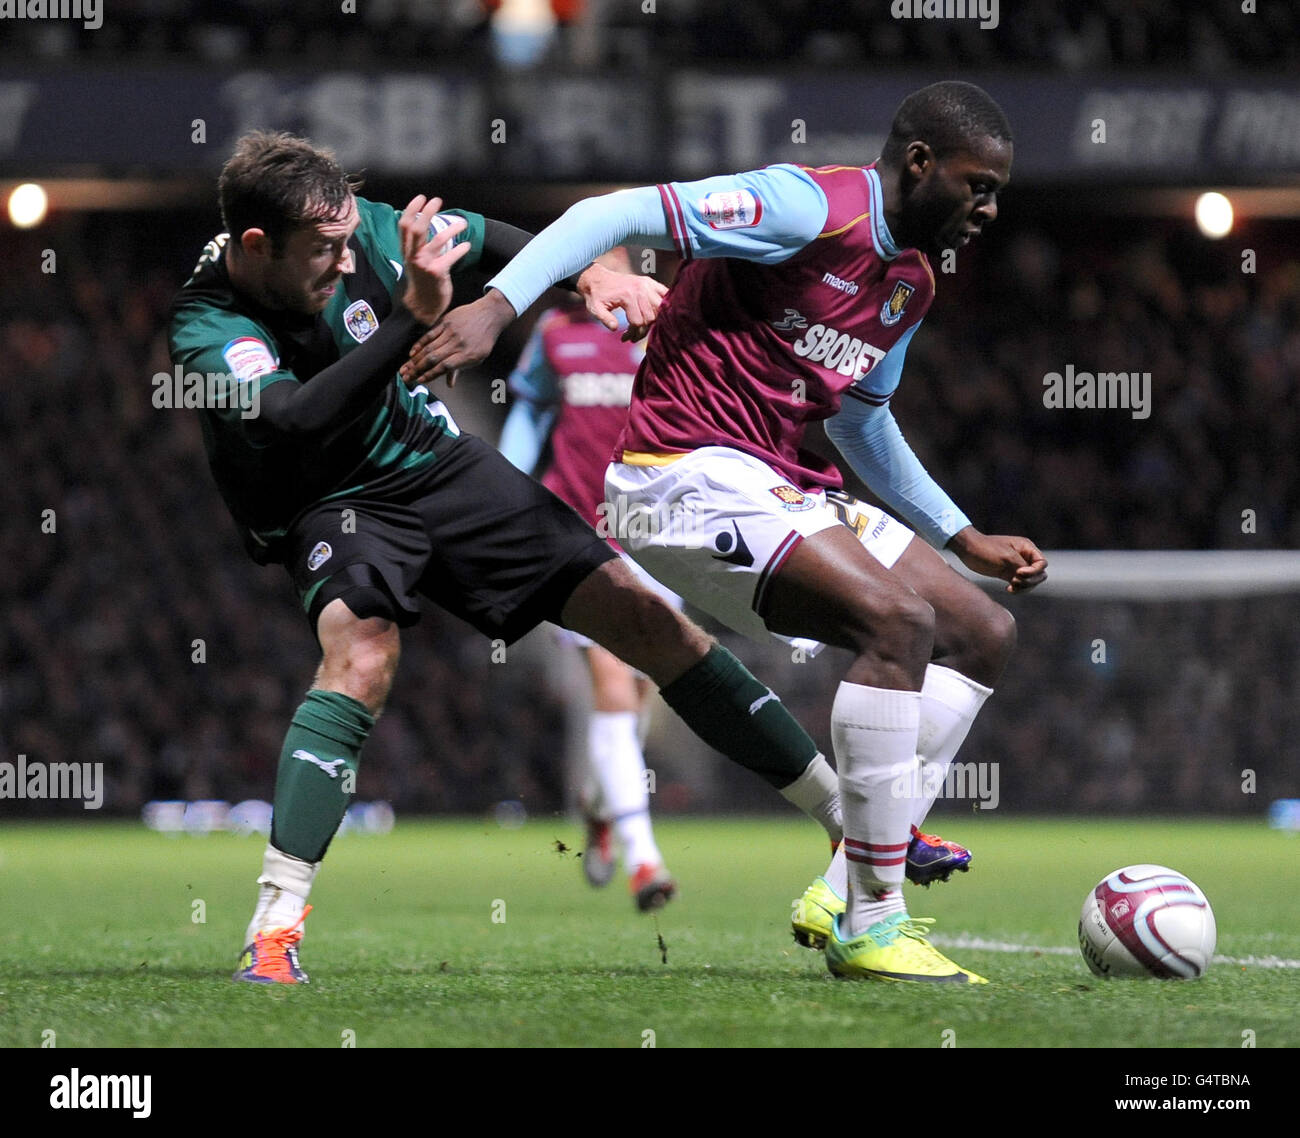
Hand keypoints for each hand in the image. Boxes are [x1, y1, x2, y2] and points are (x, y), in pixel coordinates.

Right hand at [398, 195, 470, 325]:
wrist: (422, 306)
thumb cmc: (422, 282)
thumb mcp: (414, 261)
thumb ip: (417, 244)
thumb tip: (425, 223)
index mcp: (406, 251)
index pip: (405, 225)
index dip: (412, 209)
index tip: (422, 198)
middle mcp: (413, 256)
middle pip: (417, 227)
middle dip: (428, 211)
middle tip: (438, 201)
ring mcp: (425, 264)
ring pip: (439, 239)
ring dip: (453, 228)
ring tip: (463, 223)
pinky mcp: (437, 273)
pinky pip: (452, 256)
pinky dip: (461, 249)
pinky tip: (467, 245)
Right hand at [399, 289, 516, 388]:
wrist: (490, 314)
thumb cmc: (484, 338)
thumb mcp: (478, 357)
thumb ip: (460, 369)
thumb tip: (450, 384)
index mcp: (467, 355)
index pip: (444, 367)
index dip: (430, 375)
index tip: (419, 381)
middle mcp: (457, 344)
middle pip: (433, 359)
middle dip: (417, 370)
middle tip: (406, 377)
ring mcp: (450, 332)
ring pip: (429, 348)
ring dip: (414, 360)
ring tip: (405, 368)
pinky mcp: (445, 322)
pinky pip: (429, 334)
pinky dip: (419, 344)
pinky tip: (411, 352)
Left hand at [577, 261, 667, 341]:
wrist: (597, 278)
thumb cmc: (596, 295)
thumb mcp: (595, 308)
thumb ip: (604, 318)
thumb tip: (615, 328)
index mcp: (628, 295)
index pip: (639, 322)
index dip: (633, 333)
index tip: (625, 338)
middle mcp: (641, 289)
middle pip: (652, 317)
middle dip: (643, 329)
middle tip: (634, 334)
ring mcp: (647, 284)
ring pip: (660, 309)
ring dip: (653, 320)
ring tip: (642, 326)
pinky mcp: (650, 282)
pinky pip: (665, 294)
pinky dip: (663, 305)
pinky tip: (655, 314)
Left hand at [948, 527, 1046, 593]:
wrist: (968, 550)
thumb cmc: (986, 549)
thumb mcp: (1006, 557)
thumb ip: (1022, 566)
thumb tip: (1033, 576)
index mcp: (1026, 548)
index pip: (1042, 563)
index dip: (1034, 571)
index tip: (1018, 573)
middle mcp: (1024, 557)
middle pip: (1039, 574)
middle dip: (1030, 580)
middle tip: (1015, 581)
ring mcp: (1017, 566)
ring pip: (1030, 581)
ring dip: (1024, 587)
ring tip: (1011, 586)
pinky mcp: (1009, 574)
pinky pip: (1020, 585)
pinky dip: (1018, 589)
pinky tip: (1008, 589)